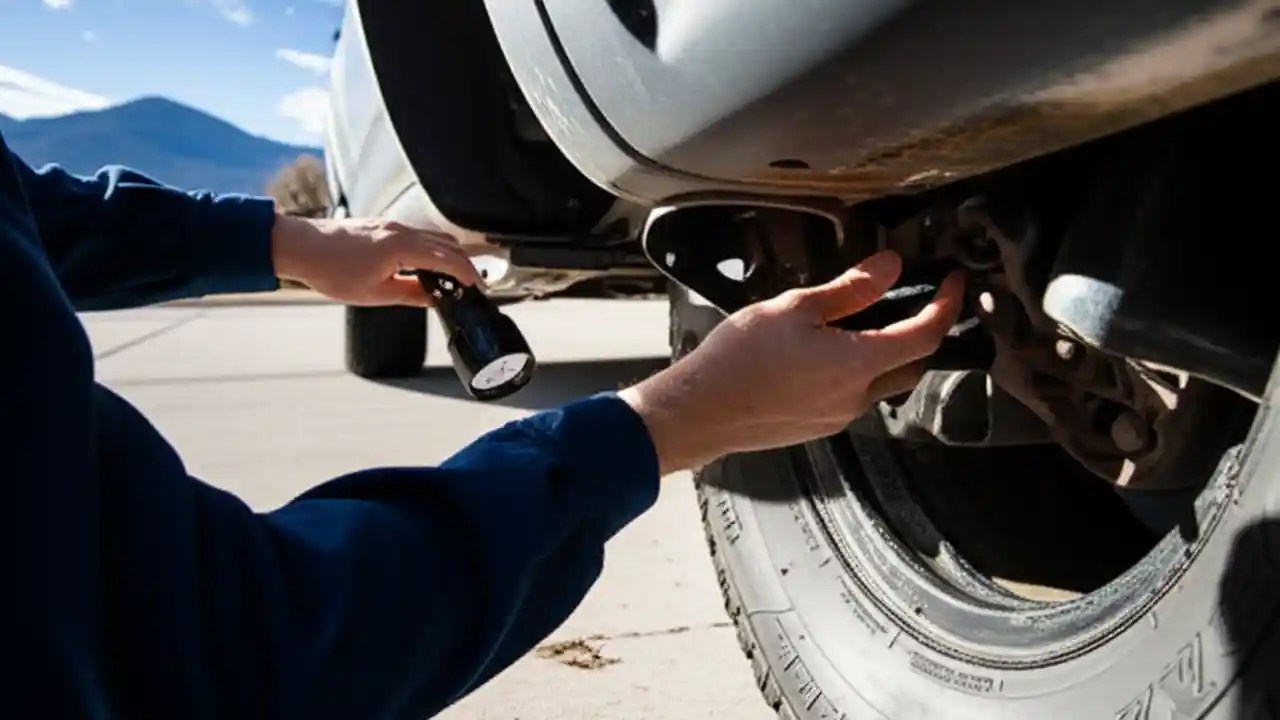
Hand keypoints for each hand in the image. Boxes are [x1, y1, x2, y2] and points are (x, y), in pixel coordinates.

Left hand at [270, 216, 481, 305]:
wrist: (300, 247)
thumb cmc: (330, 269)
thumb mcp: (374, 293)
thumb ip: (410, 295)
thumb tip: (432, 298)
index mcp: (400, 247)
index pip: (446, 259)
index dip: (466, 274)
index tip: (477, 287)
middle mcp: (400, 231)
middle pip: (446, 245)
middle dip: (464, 264)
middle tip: (472, 284)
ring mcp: (392, 225)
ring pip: (433, 237)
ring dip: (449, 255)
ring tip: (454, 277)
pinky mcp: (384, 226)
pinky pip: (419, 235)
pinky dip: (432, 249)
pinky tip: (429, 266)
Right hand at [620, 250, 964, 473]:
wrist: (700, 411)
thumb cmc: (740, 358)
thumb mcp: (795, 308)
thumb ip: (850, 289)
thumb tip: (890, 266)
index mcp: (859, 363)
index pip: (926, 335)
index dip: (947, 305)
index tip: (953, 282)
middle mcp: (858, 397)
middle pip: (914, 365)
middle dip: (923, 332)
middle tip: (916, 300)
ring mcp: (839, 417)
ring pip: (883, 383)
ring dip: (887, 354)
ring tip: (864, 321)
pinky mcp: (819, 427)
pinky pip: (855, 397)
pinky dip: (858, 372)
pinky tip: (827, 352)